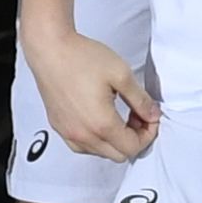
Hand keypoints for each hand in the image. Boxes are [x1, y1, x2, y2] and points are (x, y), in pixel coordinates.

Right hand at [23, 26, 158, 161]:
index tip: (149, 118)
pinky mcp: (57, 125)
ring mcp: (68, 131)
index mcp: (101, 124)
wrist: (49, 48)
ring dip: (113, 140)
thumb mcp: (121, 74)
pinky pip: (81, 146)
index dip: (148, 134)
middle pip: (118, 154)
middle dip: (132, 139)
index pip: (133, 147)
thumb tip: (152, 115)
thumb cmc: (80, 57)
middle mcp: (83, 134)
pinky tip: (96, 120)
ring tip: (115, 116)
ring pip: (100, 152)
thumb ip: (141, 100)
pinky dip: (94, 140)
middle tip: (135, 116)